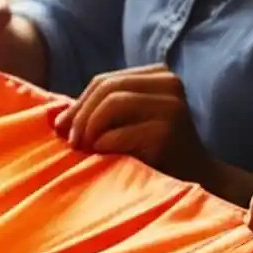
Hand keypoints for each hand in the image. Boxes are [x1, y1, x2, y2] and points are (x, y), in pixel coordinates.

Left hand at [52, 64, 212, 174]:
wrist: (195, 177)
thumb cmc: (153, 149)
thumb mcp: (128, 122)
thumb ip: (99, 111)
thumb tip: (57, 119)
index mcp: (159, 75)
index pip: (104, 80)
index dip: (78, 103)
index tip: (63, 127)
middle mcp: (170, 83)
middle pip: (106, 87)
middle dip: (81, 115)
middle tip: (72, 141)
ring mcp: (172, 106)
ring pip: (112, 103)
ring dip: (89, 128)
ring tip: (85, 147)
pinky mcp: (168, 130)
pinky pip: (119, 133)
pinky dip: (104, 144)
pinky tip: (104, 156)